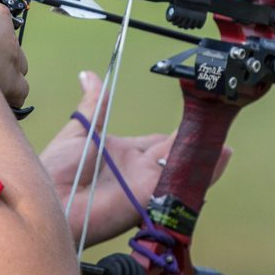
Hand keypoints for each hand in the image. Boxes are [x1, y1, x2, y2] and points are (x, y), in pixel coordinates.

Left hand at [39, 71, 232, 248]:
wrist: (48, 198)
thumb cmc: (56, 170)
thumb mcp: (81, 129)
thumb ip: (94, 105)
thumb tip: (90, 75)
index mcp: (123, 154)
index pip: (157, 141)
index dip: (177, 131)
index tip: (196, 116)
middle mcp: (138, 171)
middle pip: (175, 152)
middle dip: (196, 138)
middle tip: (218, 120)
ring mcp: (146, 184)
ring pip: (183, 165)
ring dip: (204, 150)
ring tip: (225, 132)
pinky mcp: (150, 197)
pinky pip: (182, 184)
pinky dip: (204, 170)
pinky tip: (221, 154)